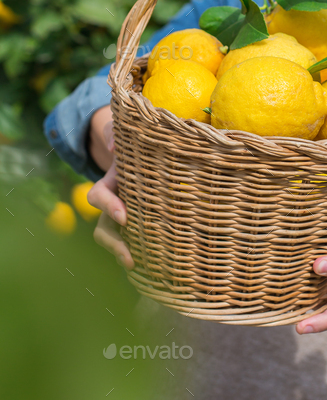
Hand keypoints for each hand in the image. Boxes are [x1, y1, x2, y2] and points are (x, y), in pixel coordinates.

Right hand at [87, 121, 133, 269]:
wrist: (145, 157)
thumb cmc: (134, 146)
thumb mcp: (123, 135)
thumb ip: (115, 133)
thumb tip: (113, 144)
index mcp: (108, 184)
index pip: (98, 196)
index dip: (108, 206)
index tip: (124, 216)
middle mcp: (113, 205)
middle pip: (104, 229)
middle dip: (113, 244)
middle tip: (129, 256)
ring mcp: (125, 219)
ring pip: (117, 241)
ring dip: (124, 255)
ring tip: (137, 266)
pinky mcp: (140, 226)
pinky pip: (136, 243)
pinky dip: (143, 255)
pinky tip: (157, 266)